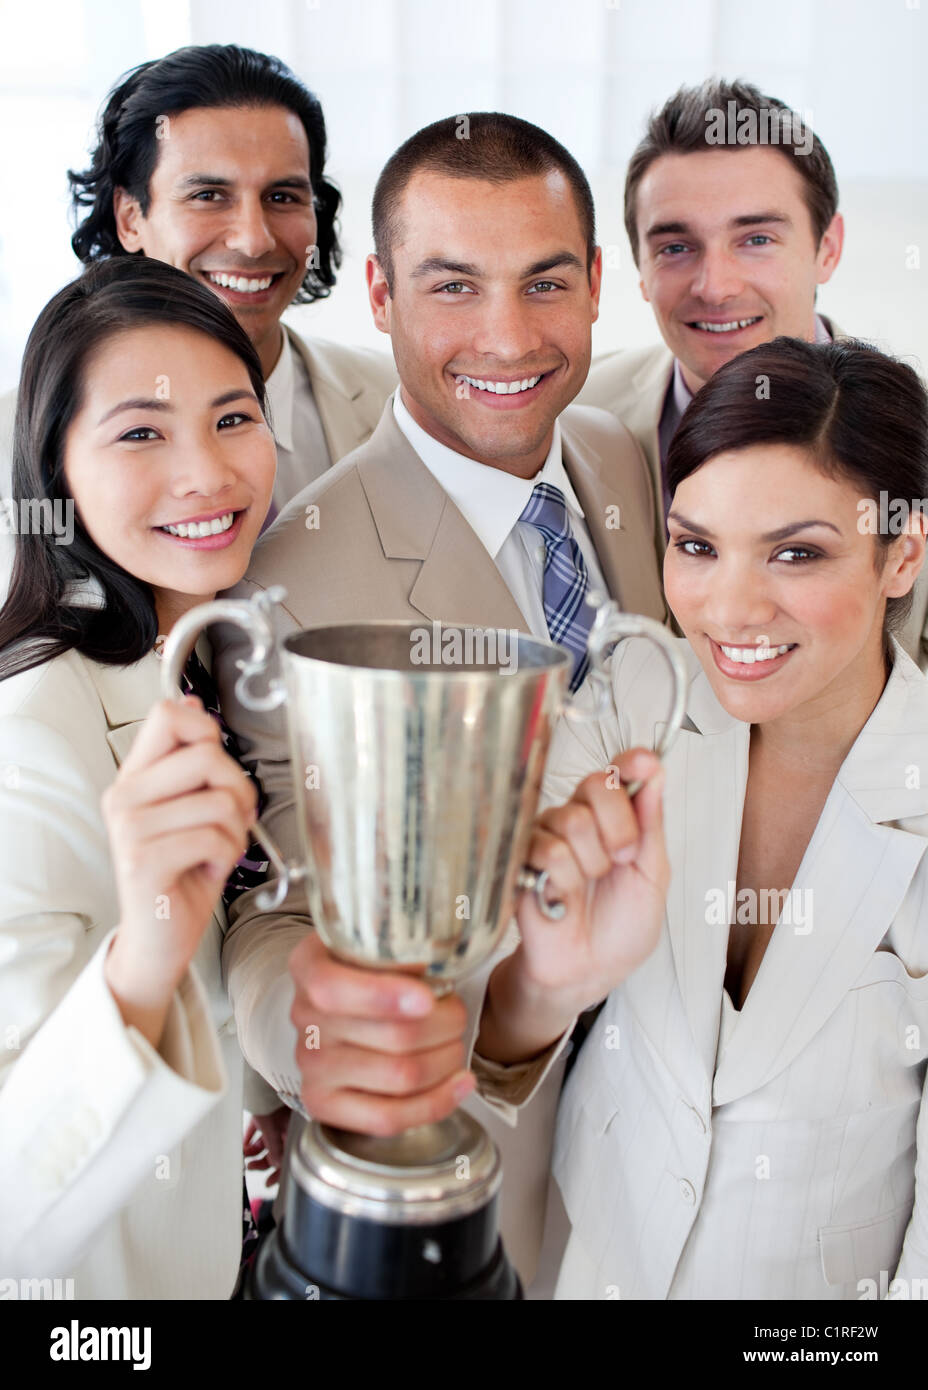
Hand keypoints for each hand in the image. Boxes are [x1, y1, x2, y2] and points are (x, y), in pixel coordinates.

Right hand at [103, 697, 256, 1043]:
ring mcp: (130, 828)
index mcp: (134, 777)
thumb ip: (188, 761)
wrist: (159, 938)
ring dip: (236, 831)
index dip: (207, 731)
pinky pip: (214, 836)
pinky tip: (208, 869)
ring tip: (217, 850)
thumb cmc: (182, 872)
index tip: (217, 770)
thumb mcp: (189, 808)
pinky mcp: (143, 860)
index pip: (168, 714)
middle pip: (207, 753)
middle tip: (232, 820)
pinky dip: (227, 855)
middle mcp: (124, 796)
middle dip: (239, 789)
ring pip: (219, 799)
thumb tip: (192, 704)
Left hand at [245, 1106, 290, 1186]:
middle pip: (275, 1152)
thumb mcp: (271, 1128)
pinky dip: (251, 1139)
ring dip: (254, 1151)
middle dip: (262, 1162)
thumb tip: (275, 1165)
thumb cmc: (270, 1100)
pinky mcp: (265, 1116)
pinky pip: (258, 1132)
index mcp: (293, 1132)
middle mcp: (286, 1128)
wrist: (261, 1081)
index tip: (270, 1183)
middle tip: (250, 1167)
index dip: (280, 1172)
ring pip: (266, 1143)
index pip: (288, 1157)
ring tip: (244, 1155)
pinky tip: (243, 1145)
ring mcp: (276, 1122)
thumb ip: (274, 1148)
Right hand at [289, 933, 475, 1136]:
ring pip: (399, 1076)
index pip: (334, 988)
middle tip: (459, 1015)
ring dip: (446, 1060)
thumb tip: (435, 962)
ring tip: (457, 1044)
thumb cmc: (369, 968)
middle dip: (445, 1026)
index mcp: (309, 966)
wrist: (342, 1005)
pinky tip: (460, 1083)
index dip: (385, 996)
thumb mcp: (376, 940)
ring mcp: (309, 1065)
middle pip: (390, 1036)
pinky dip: (436, 1102)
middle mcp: (304, 1017)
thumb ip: (399, 945)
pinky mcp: (322, 1103)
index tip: (428, 998)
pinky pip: (386, 1118)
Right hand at [478, 748, 668, 1062]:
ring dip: (591, 864)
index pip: (618, 771)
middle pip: (596, 784)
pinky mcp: (520, 860)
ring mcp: (546, 837)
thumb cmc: (620, 929)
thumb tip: (655, 774)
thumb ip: (651, 824)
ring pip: (572, 820)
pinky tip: (562, 898)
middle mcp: (578, 819)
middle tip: (622, 860)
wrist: (588, 971)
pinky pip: (547, 850)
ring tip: (587, 888)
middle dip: (619, 826)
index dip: (630, 762)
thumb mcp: (652, 876)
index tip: (642, 763)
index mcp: (613, 818)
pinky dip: (565, 880)